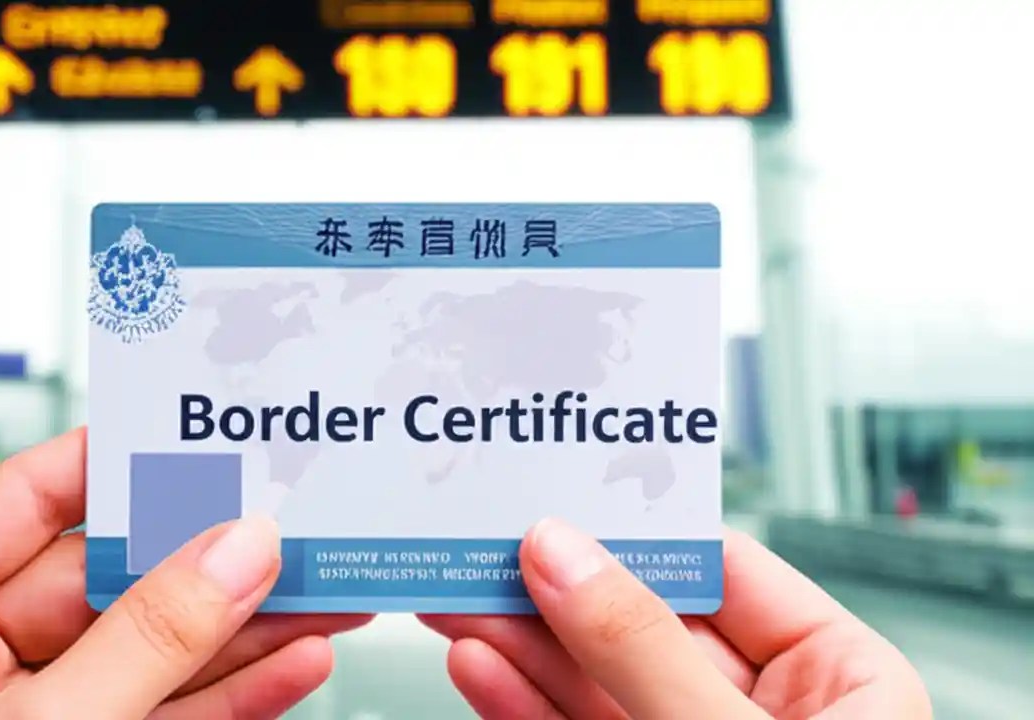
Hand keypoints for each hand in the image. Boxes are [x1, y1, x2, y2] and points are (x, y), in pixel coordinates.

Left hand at [0, 428, 370, 718]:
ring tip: (328, 591)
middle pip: (113, 574)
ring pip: (153, 644)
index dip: (132, 462)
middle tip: (302, 524)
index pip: (34, 495)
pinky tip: (297, 665)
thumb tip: (239, 546)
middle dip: (217, 558)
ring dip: (244, 627)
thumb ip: (150, 636)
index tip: (221, 438)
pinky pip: (164, 712)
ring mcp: (24, 714)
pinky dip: (232, 696)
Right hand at [421, 519, 931, 718]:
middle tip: (477, 551)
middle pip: (641, 623)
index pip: (724, 575)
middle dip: (552, 591)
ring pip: (593, 681)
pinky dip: (519, 704)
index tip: (554, 507)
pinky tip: (478, 668)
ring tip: (454, 599)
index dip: (633, 537)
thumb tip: (565, 556)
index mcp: (840, 682)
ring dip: (517, 642)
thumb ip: (645, 649)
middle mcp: (763, 715)